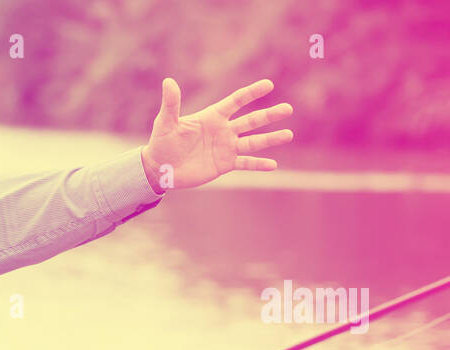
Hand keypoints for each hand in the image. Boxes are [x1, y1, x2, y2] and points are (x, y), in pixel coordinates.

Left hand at [140, 77, 292, 191]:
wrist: (160, 168)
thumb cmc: (162, 142)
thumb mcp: (166, 122)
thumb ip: (171, 103)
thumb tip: (168, 81)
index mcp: (213, 116)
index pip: (236, 101)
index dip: (251, 93)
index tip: (268, 85)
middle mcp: (223, 130)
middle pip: (251, 121)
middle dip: (269, 115)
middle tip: (288, 109)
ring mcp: (226, 148)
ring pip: (253, 141)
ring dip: (270, 139)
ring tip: (288, 134)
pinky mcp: (224, 164)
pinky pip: (245, 163)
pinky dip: (258, 164)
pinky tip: (273, 165)